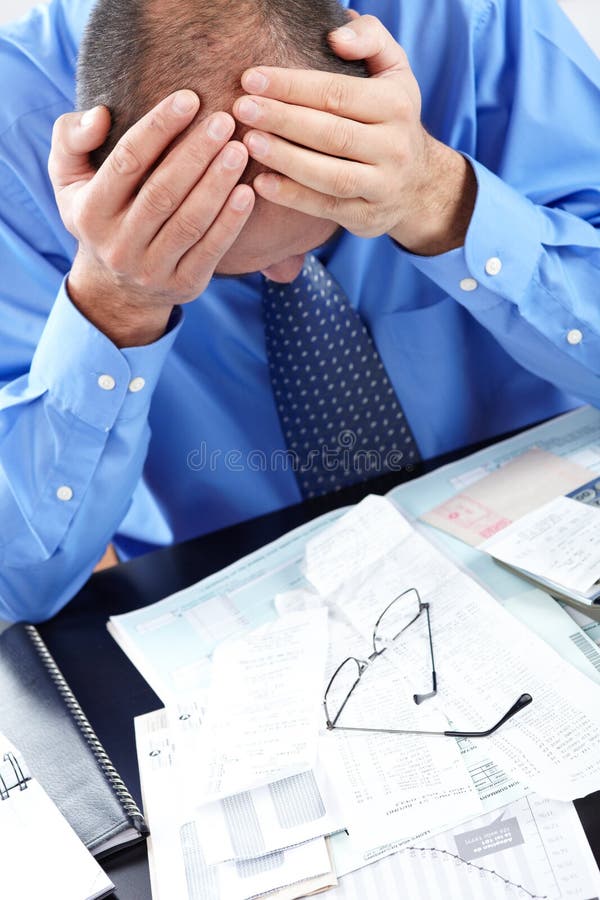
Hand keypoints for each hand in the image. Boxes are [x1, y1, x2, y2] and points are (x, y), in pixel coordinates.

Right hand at [49, 92, 254, 346]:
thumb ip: (72, 139)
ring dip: (217, 184)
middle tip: (224, 120)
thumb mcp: (69, 179)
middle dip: (196, 153)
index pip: (127, 162)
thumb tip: (100, 115)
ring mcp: (152, 270)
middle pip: (162, 192)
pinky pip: (211, 251)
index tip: (190, 98)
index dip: (159, 128)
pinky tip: (247, 192)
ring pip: (190, 222)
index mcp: (90, 213)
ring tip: (239, 150)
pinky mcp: (184, 285)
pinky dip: (231, 222)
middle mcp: (119, 245)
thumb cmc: (98, 214)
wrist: (117, 289)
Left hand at [234, 14, 475, 255]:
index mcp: (396, 105)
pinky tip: (261, 184)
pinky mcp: (367, 217)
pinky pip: (326, 208)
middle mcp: (393, 147)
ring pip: (329, 175)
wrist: (419, 184)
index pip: (337, 93)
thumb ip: (369, 38)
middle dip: (282, 119)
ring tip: (248, 143)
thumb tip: (336, 36)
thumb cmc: (390, 118)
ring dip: (285, 159)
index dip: (291, 86)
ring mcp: (382, 186)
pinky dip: (292, 197)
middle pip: (331, 133)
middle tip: (241, 108)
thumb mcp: (393, 71)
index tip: (251, 79)